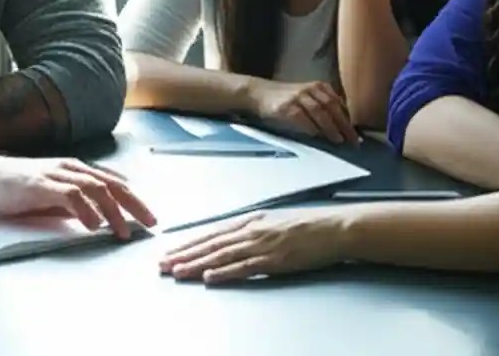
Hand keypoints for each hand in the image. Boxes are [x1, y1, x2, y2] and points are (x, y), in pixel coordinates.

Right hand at [0, 155, 157, 238]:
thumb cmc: (15, 185)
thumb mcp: (50, 196)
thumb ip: (71, 204)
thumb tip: (93, 219)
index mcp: (75, 170)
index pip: (113, 183)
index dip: (134, 199)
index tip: (148, 216)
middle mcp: (70, 168)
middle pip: (111, 184)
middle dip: (134, 204)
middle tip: (150, 223)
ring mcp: (56, 174)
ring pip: (95, 189)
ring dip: (113, 211)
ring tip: (123, 230)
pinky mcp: (41, 184)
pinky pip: (69, 195)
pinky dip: (85, 210)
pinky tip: (94, 225)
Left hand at [159, 209, 344, 283]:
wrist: (336, 227)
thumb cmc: (311, 225)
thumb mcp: (277, 221)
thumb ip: (256, 230)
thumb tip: (237, 239)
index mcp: (252, 220)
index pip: (212, 233)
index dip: (190, 243)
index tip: (171, 251)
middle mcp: (252, 230)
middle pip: (211, 244)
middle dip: (184, 255)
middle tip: (163, 264)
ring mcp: (262, 244)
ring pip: (221, 256)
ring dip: (197, 265)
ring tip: (177, 272)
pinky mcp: (274, 260)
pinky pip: (244, 268)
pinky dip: (224, 273)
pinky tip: (209, 278)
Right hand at [246, 78, 359, 143]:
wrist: (258, 93)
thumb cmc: (284, 99)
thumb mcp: (307, 98)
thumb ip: (322, 108)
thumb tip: (340, 129)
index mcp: (319, 87)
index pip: (339, 104)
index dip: (349, 120)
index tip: (357, 136)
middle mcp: (311, 89)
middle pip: (332, 107)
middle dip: (344, 125)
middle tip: (353, 141)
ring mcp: (298, 97)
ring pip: (320, 112)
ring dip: (331, 128)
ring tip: (339, 140)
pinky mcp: (286, 106)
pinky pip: (302, 118)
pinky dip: (311, 128)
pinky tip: (317, 137)